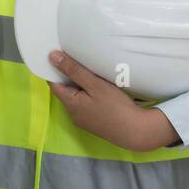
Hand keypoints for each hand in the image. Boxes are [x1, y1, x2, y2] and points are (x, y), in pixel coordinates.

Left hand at [46, 51, 182, 151]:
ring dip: (81, 85)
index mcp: (70, 104)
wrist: (136, 132)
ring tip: (91, 72)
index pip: (54, 84)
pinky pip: (87, 105)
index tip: (60, 56)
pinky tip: (100, 88)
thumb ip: (73, 70)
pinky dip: (90, 95)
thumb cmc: (115, 107)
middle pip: (66, 91)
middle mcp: (73, 114)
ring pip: (77, 98)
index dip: (55, 70)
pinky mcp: (95, 123)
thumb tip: (52, 57)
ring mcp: (84, 120)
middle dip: (70, 76)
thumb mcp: (94, 84)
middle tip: (79, 60)